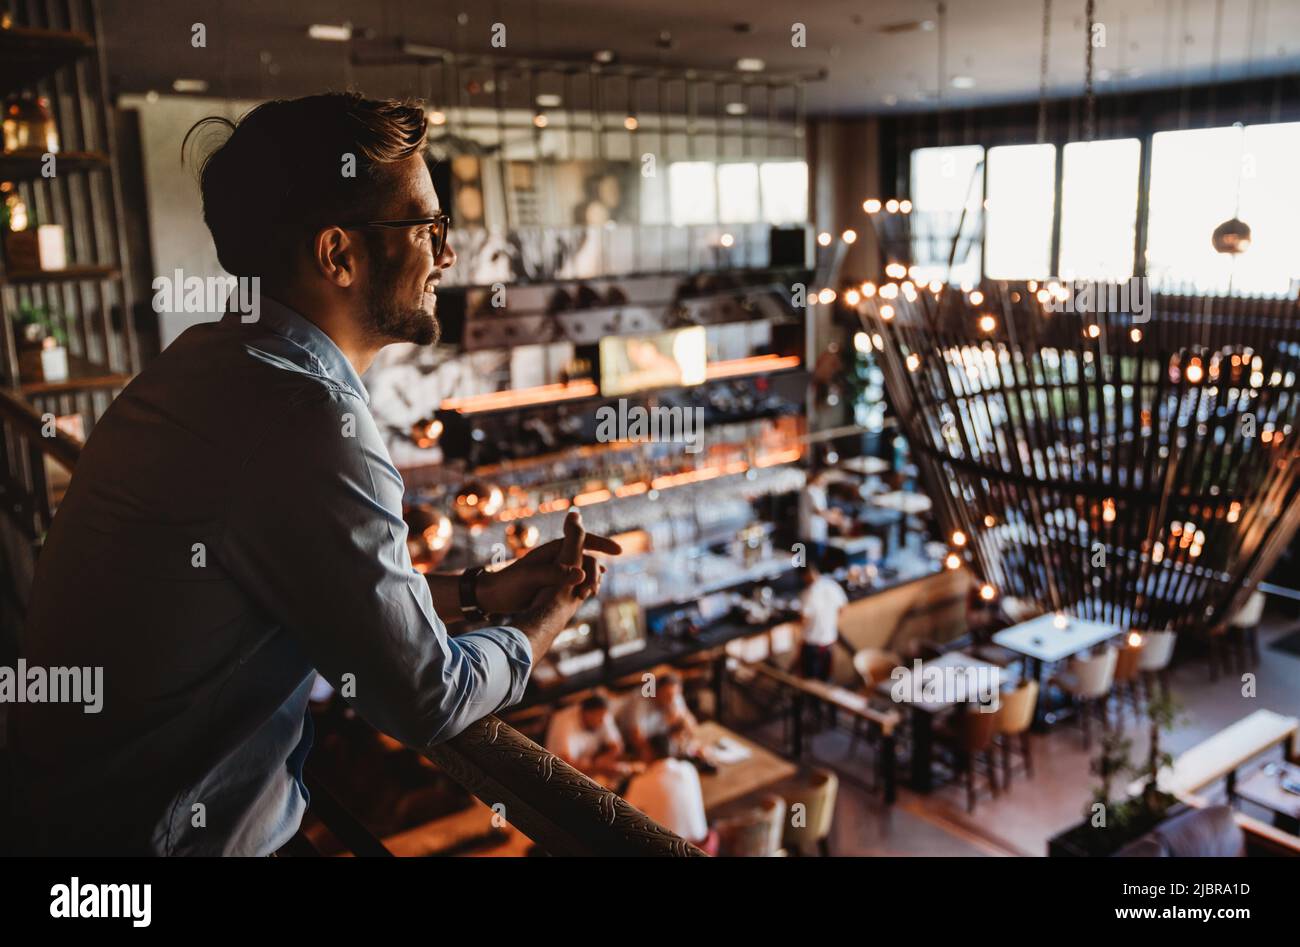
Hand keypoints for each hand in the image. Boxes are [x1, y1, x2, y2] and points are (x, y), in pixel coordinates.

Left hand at [479, 510, 620, 613]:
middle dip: (596, 568)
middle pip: (585, 556)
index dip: (602, 544)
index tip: (619, 550)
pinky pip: (574, 581)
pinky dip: (583, 585)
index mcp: (553, 549)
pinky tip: (587, 594)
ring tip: (594, 591)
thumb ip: (556, 573)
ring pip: (582, 569)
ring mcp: (555, 570)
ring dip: (591, 578)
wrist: (491, 596)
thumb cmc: (508, 584)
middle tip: (598, 585)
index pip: (583, 539)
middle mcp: (556, 557)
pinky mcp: (552, 583)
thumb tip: (583, 574)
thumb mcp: (532, 577)